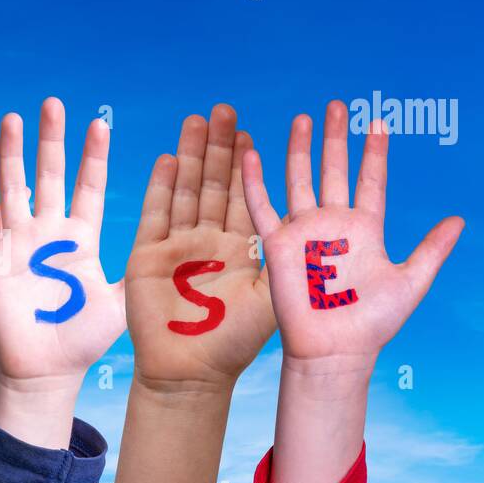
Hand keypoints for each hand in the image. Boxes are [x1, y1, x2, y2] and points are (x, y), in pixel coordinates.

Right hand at [0, 99, 124, 380]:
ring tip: (13, 118)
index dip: (92, 157)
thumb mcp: (122, 300)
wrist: (45, 371)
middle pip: (50, 175)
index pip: (87, 186)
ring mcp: (17, 243)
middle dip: (51, 140)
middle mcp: (48, 232)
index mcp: (80, 237)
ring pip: (13, 187)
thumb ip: (141, 270)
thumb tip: (185, 249)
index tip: (98, 123)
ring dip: (12, 154)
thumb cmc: (84, 339)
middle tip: (52, 103)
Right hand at [126, 105, 274, 387]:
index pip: (247, 196)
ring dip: (191, 155)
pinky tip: (168, 157)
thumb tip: (334, 230)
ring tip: (197, 119)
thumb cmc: (236, 343)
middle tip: (225, 109)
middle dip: (218, 147)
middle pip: (214, 184)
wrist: (189, 372)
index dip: (248, 163)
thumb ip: (295, 259)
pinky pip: (155, 213)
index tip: (253, 129)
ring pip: (186, 190)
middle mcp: (210, 243)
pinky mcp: (148, 256)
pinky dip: (161, 185)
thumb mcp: (277, 296)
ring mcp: (178, 247)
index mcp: (242, 250)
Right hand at [242, 101, 463, 365]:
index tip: (378, 122)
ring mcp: (304, 232)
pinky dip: (254, 181)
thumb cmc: (371, 323)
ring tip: (303, 119)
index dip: (374, 152)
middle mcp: (333, 224)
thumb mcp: (412, 281)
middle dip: (335, 138)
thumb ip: (432, 249)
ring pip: (299, 179)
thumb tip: (459, 219)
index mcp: (365, 229)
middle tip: (336, 106)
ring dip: (300, 149)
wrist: (334, 350)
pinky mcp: (277, 245)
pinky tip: (252, 154)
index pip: (370, 180)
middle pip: (334, 170)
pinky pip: (262, 207)